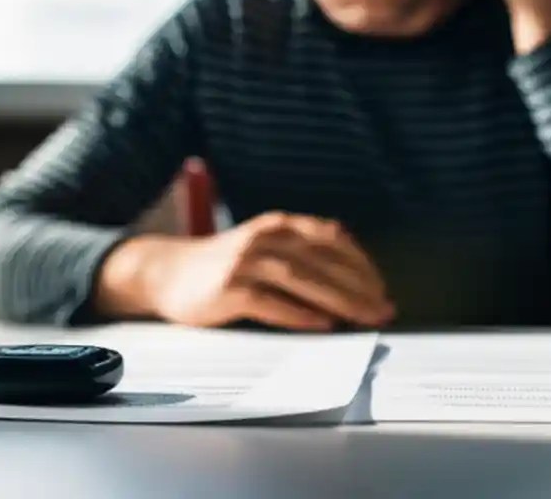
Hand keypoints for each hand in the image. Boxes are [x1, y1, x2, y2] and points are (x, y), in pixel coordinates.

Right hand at [97, 212, 394, 330]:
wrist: (165, 272)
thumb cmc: (223, 265)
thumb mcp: (263, 245)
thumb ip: (300, 252)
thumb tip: (352, 278)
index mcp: (278, 225)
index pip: (332, 239)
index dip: (362, 263)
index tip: (383, 288)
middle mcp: (264, 238)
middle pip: (322, 261)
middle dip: (359, 286)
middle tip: (385, 309)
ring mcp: (245, 262)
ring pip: (302, 279)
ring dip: (338, 300)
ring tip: (364, 318)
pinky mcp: (228, 289)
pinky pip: (270, 302)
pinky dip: (299, 314)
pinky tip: (323, 325)